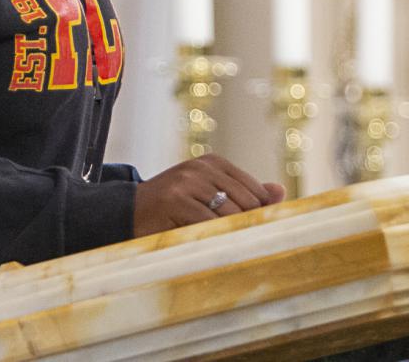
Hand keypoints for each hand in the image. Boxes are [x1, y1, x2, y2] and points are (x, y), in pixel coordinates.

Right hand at [132, 154, 286, 235]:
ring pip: (229, 213)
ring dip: (232, 234)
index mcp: (213, 162)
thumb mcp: (208, 195)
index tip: (255, 232)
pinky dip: (215, 237)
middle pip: (245, 202)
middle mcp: (201, 167)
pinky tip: (211, 245)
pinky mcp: (175, 199)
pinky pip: (209, 223)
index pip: (254, 189)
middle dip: (247, 225)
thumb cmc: (174, 207)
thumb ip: (243, 193)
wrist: (128, 211)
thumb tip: (280, 191)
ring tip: (227, 246)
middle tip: (244, 244)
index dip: (259, 213)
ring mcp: (187, 181)